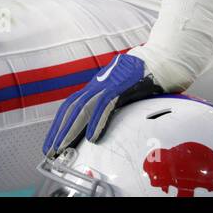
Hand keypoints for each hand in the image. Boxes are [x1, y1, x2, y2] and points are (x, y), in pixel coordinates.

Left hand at [41, 50, 164, 155]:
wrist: (162, 59)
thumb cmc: (145, 77)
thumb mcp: (124, 93)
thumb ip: (112, 106)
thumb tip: (105, 125)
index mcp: (96, 86)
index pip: (71, 107)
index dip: (60, 125)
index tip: (53, 143)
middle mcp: (97, 84)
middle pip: (71, 108)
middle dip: (58, 131)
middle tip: (50, 152)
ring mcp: (107, 83)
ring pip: (82, 108)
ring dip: (70, 129)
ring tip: (62, 148)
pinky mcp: (121, 85)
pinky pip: (104, 105)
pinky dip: (96, 121)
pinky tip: (91, 137)